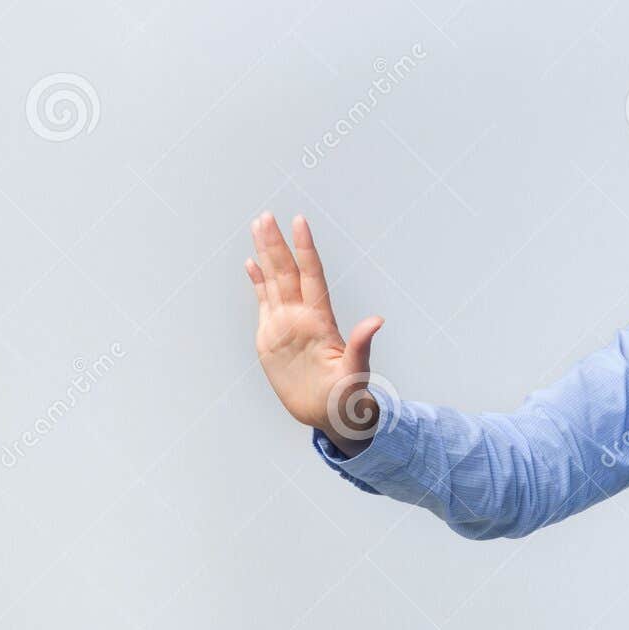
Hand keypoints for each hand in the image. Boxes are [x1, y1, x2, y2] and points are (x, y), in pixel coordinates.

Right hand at [245, 212, 384, 455]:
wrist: (328, 413)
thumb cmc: (347, 396)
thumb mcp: (355, 373)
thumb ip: (361, 346)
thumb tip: (377, 321)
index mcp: (321, 320)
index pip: (312, 276)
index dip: (305, 249)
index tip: (299, 222)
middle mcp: (303, 316)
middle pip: (287, 272)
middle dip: (276, 244)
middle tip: (266, 216)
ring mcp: (287, 323)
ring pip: (274, 281)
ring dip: (266, 254)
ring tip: (258, 226)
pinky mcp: (272, 336)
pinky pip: (264, 302)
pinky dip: (257, 282)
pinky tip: (251, 263)